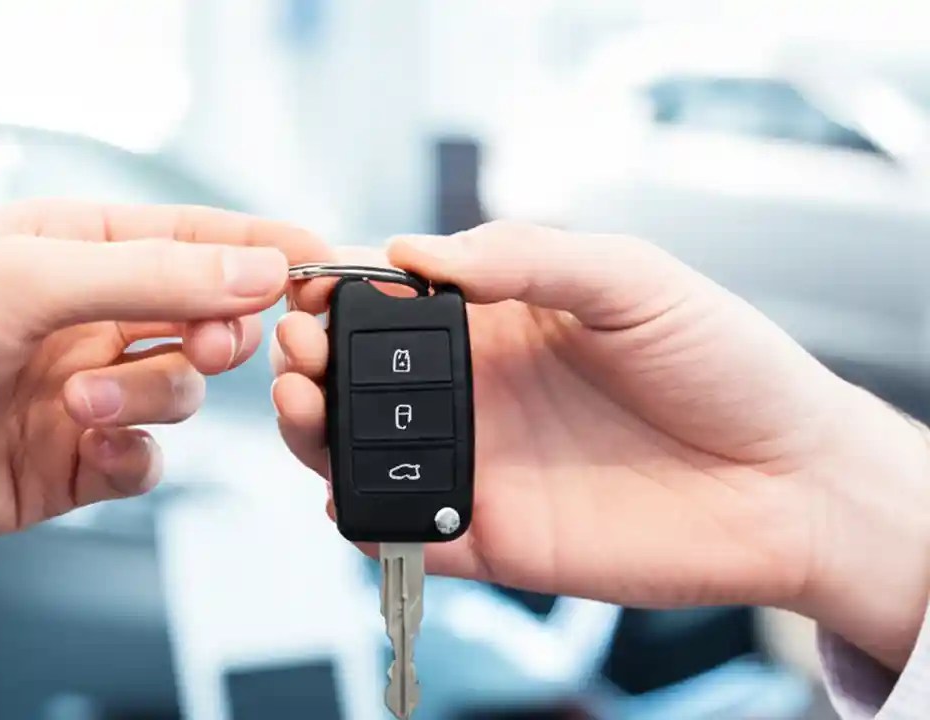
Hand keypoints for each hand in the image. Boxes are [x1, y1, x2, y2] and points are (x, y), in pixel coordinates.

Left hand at [0, 200, 325, 657]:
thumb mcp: (23, 284)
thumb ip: (153, 277)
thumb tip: (257, 268)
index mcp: (62, 247)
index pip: (188, 238)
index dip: (257, 248)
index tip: (319, 260)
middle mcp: (75, 318)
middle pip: (200, 314)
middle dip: (213, 327)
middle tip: (211, 338)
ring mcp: (74, 393)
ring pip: (178, 389)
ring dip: (149, 396)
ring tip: (82, 404)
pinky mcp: (68, 465)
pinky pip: (146, 459)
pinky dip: (133, 455)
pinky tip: (90, 448)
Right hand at [272, 222, 929, 669]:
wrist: (790, 482)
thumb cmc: (725, 365)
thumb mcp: (631, 277)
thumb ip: (526, 256)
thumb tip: (415, 248)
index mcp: (497, 323)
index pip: (390, 304)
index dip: (338, 293)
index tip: (306, 285)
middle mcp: (476, 394)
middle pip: (355, 381)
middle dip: (306, 361)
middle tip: (295, 349)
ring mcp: (479, 467)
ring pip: (361, 456)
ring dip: (313, 434)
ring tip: (304, 405)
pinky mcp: (493, 539)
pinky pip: (406, 535)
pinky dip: (363, 524)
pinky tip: (351, 498)